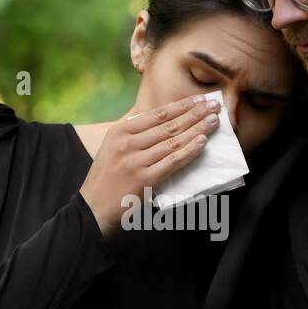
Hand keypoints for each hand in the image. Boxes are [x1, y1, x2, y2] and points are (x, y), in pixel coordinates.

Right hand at [78, 93, 219, 235]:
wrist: (93, 208)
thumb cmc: (105, 178)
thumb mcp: (111, 147)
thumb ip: (131, 132)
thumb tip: (157, 118)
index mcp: (119, 131)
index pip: (157, 114)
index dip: (181, 106)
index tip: (199, 100)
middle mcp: (127, 143)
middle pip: (168, 125)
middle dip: (194, 114)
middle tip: (214, 106)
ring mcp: (136, 161)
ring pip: (173, 141)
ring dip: (197, 129)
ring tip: (214, 121)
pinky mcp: (145, 179)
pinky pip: (172, 161)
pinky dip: (189, 151)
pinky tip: (202, 142)